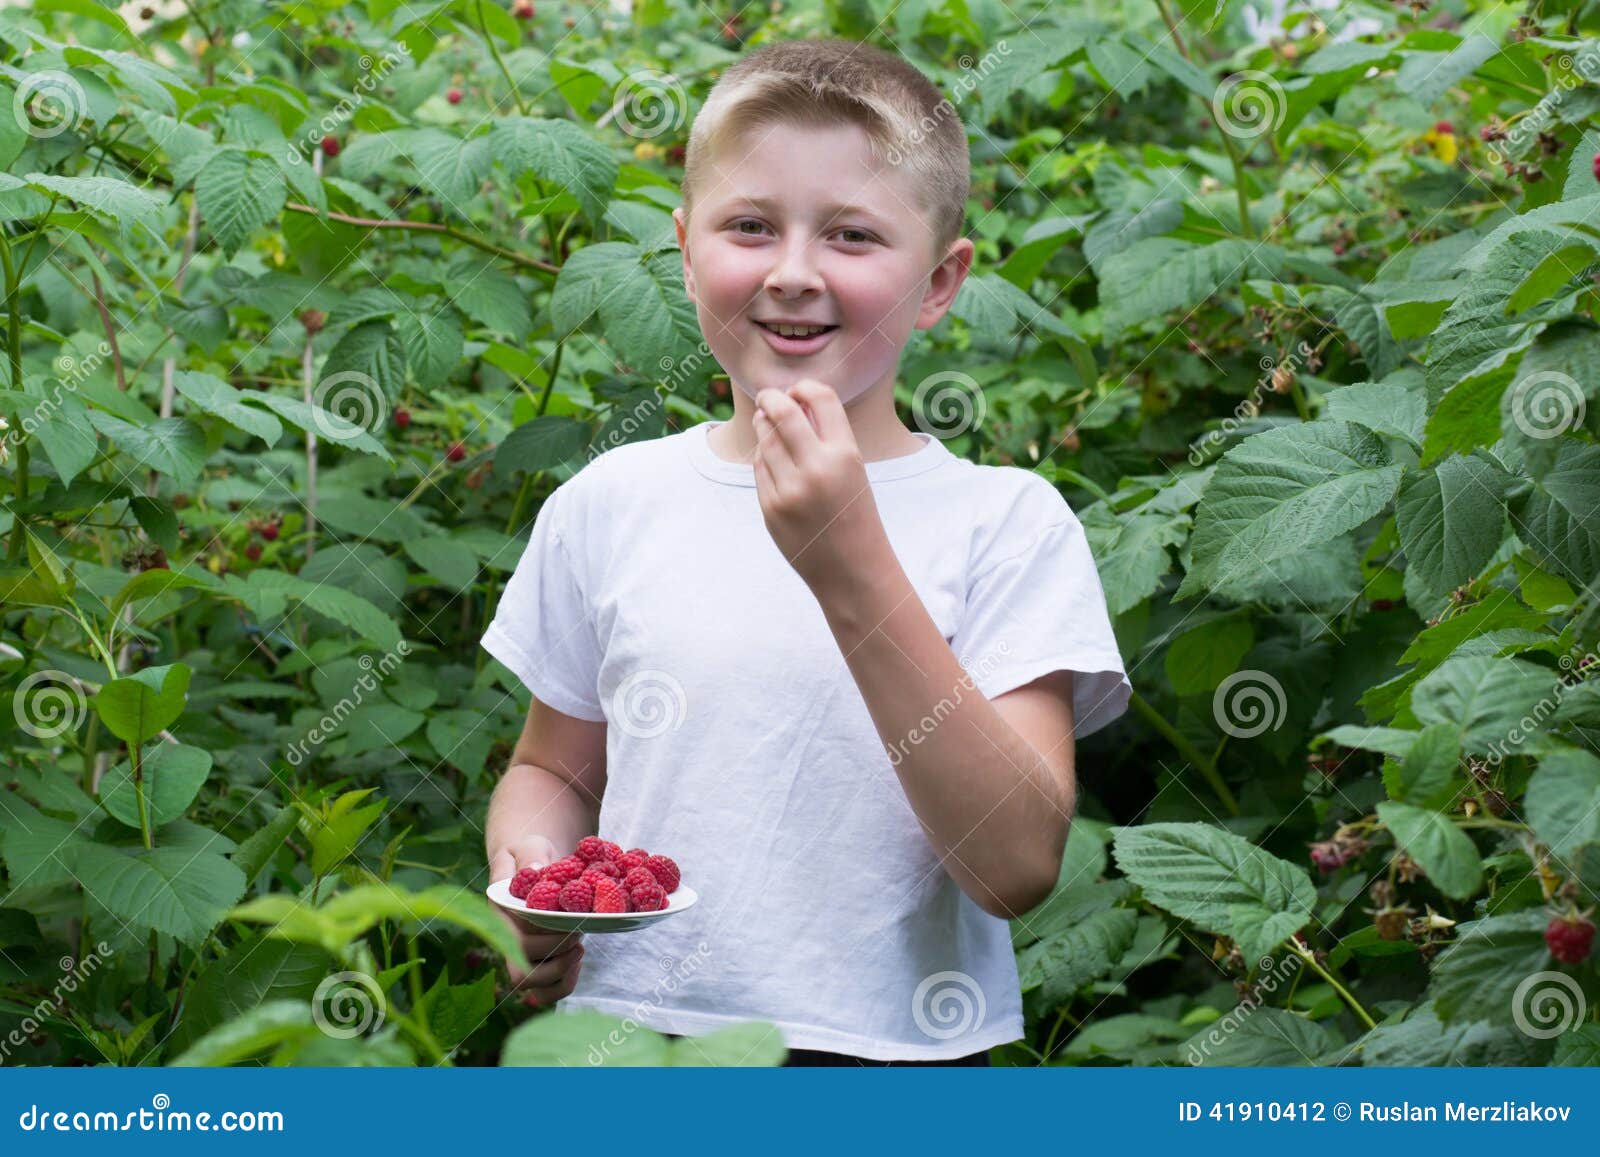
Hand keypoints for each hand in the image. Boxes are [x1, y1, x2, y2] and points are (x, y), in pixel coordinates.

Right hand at [489, 835, 583, 1007]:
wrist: (532, 866)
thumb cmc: (531, 856)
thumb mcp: (529, 845)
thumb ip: (531, 856)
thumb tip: (537, 870)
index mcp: (500, 912)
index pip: (516, 936)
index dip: (545, 935)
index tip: (569, 917)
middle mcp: (505, 938)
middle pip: (521, 971)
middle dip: (556, 956)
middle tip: (579, 933)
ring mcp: (518, 955)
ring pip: (531, 987)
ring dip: (559, 973)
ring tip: (578, 949)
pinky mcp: (535, 964)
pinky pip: (546, 992)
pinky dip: (564, 984)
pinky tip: (577, 959)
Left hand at [751, 379, 889, 597]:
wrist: (851, 569)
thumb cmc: (853, 513)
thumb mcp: (852, 470)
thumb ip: (826, 436)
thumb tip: (787, 400)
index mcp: (846, 455)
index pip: (820, 397)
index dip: (803, 387)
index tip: (795, 391)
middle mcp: (817, 469)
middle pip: (782, 412)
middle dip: (770, 397)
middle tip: (767, 397)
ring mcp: (790, 490)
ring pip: (765, 440)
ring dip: (764, 427)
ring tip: (769, 426)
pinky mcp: (771, 508)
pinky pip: (759, 468)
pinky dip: (763, 458)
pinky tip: (774, 462)